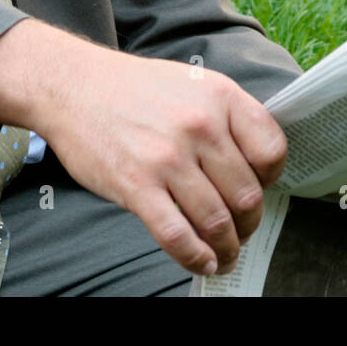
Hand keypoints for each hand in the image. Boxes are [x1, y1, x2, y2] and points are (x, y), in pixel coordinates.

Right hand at [39, 44, 287, 276]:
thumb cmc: (135, 88)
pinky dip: (196, 258)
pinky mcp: (137, 185)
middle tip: (241, 231)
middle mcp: (200, 126)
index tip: (260, 189)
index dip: (272, 179)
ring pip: (217, 221)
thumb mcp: (193, 83)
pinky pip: (178, 236)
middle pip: (247, 194)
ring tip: (224, 255)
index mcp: (220, 96)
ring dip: (227, 248)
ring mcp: (168, 157)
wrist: (74, 85)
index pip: (271, 151)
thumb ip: (226, 117)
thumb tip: (253, 167)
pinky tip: (201, 262)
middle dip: (249, 223)